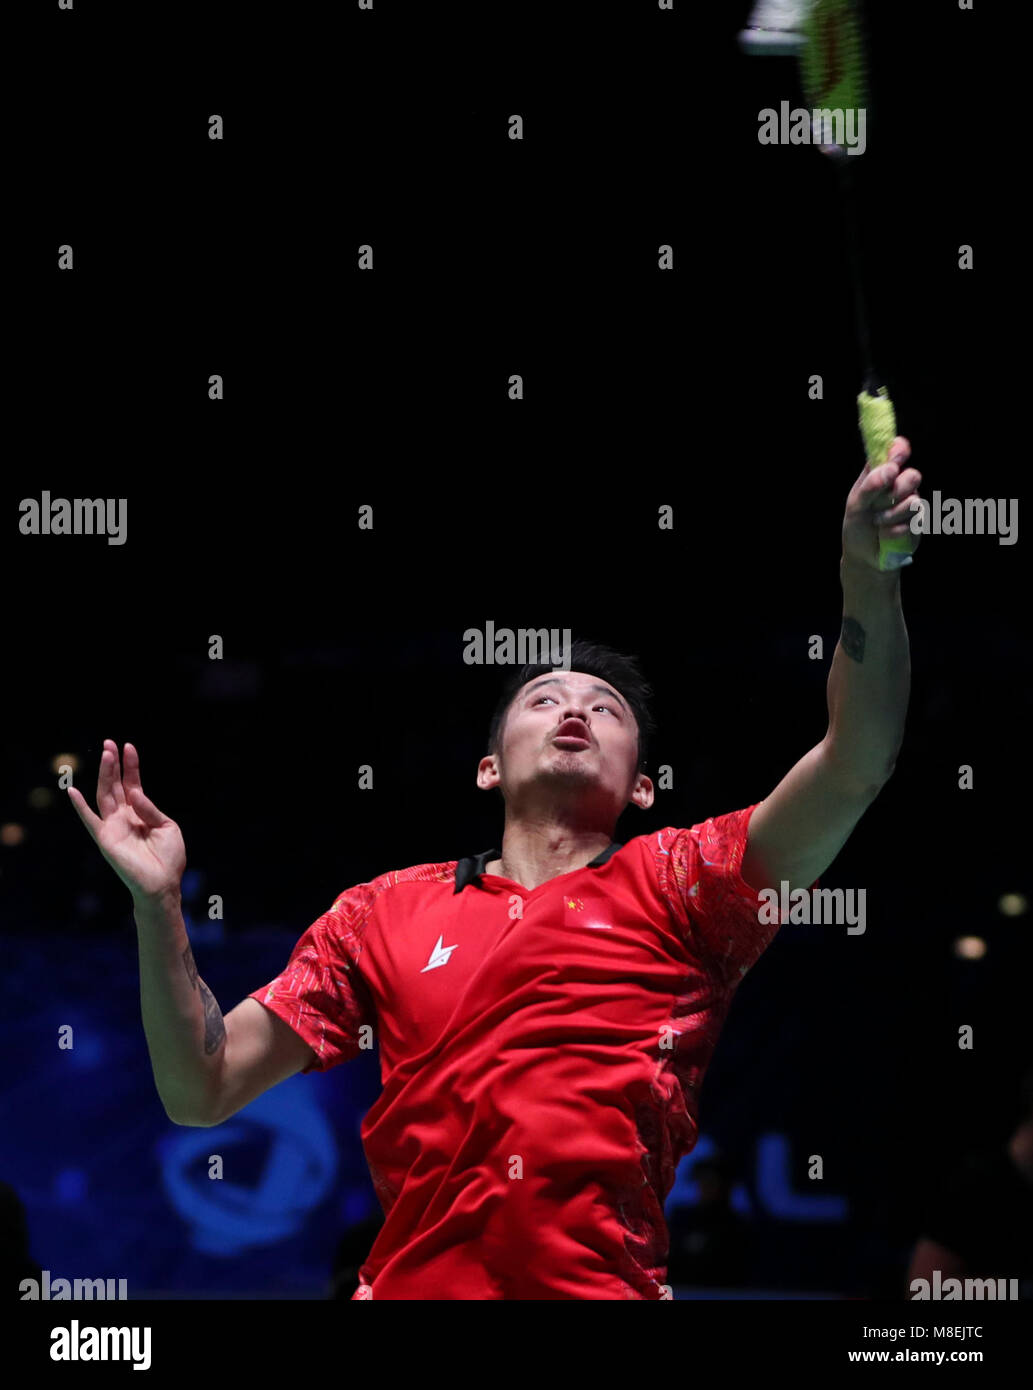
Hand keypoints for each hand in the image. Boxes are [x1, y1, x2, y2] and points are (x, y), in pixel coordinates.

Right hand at [68, 741, 185, 903]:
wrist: (162, 884)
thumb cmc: (169, 858)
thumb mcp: (167, 827)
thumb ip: (150, 808)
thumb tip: (134, 792)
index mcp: (140, 812)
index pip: (132, 783)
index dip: (130, 765)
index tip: (128, 746)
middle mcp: (124, 816)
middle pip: (115, 785)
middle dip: (112, 764)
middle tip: (110, 743)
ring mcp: (113, 826)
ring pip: (104, 795)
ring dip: (103, 775)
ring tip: (105, 754)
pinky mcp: (105, 838)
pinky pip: (90, 820)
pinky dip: (80, 807)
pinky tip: (72, 791)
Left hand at [842, 436, 922, 571]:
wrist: (864, 556)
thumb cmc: (857, 525)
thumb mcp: (855, 505)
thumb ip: (870, 485)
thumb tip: (890, 469)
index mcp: (882, 474)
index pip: (897, 452)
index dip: (900, 450)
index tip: (895, 460)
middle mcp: (899, 485)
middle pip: (913, 476)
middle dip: (897, 490)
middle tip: (880, 502)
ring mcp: (911, 503)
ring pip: (913, 501)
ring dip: (891, 515)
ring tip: (878, 522)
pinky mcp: (918, 523)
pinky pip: (914, 522)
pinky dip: (895, 530)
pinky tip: (885, 534)